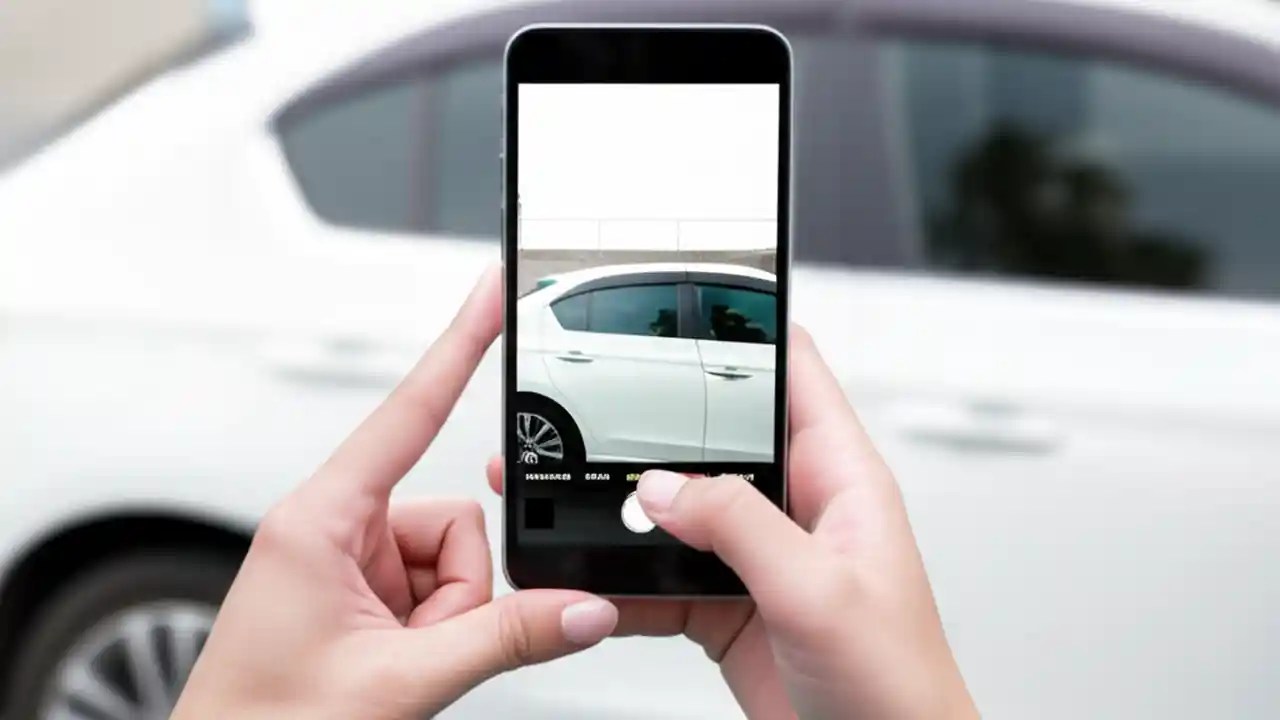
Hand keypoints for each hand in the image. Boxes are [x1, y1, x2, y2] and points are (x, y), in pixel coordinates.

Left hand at [174, 267, 617, 719]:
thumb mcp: (400, 682)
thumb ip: (506, 638)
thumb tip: (585, 607)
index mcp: (320, 519)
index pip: (410, 413)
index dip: (458, 346)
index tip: (490, 293)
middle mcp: (333, 528)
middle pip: (456, 520)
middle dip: (460, 590)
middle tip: (422, 647)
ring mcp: (348, 564)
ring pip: (454, 562)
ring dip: (449, 620)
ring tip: (401, 664)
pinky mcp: (360, 595)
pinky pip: (439, 592)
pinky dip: (438, 632)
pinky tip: (399, 665)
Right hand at [486, 328, 977, 718]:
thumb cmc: (899, 684)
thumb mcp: (819, 591)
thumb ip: (739, 526)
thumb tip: (662, 485)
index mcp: (841, 479)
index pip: (794, 374)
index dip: (748, 328)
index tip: (692, 299)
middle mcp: (798, 508)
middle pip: (717, 435)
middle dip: (657, 423)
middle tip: (596, 406)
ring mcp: (759, 556)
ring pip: (680, 505)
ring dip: (630, 502)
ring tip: (574, 487)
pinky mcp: (728, 604)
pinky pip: (663, 572)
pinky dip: (624, 573)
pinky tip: (594, 570)